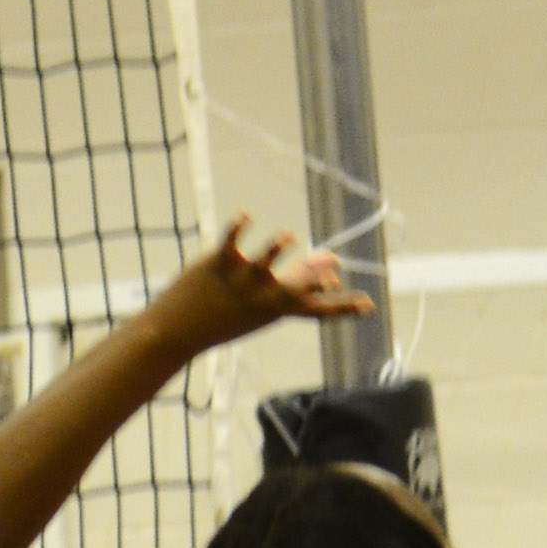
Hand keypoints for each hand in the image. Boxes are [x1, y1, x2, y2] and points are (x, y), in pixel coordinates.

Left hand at [150, 216, 367, 342]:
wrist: (177, 332)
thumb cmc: (227, 316)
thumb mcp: (264, 305)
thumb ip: (296, 280)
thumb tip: (328, 262)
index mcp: (277, 310)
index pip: (317, 312)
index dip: (344, 308)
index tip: (368, 305)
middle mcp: (263, 297)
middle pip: (294, 288)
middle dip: (313, 276)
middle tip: (332, 264)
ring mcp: (241, 281)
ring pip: (261, 263)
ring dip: (274, 250)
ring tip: (287, 237)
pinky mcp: (218, 264)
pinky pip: (230, 243)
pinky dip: (238, 228)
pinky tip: (247, 215)